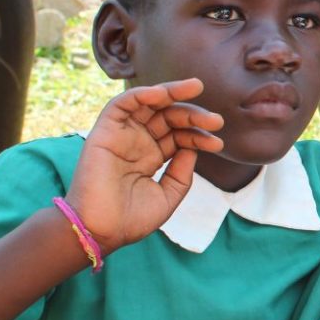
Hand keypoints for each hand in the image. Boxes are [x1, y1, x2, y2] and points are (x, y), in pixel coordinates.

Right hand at [66, 79, 223, 253]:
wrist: (101, 231)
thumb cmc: (131, 220)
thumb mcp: (168, 195)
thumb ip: (182, 173)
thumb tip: (193, 147)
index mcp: (151, 157)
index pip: (178, 136)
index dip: (198, 135)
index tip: (218, 143)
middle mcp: (137, 142)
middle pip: (168, 117)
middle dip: (193, 114)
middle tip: (216, 121)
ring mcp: (121, 136)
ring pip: (147, 104)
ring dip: (171, 93)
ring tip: (196, 88)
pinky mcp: (104, 132)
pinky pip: (121, 104)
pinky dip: (141, 94)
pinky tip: (162, 94)